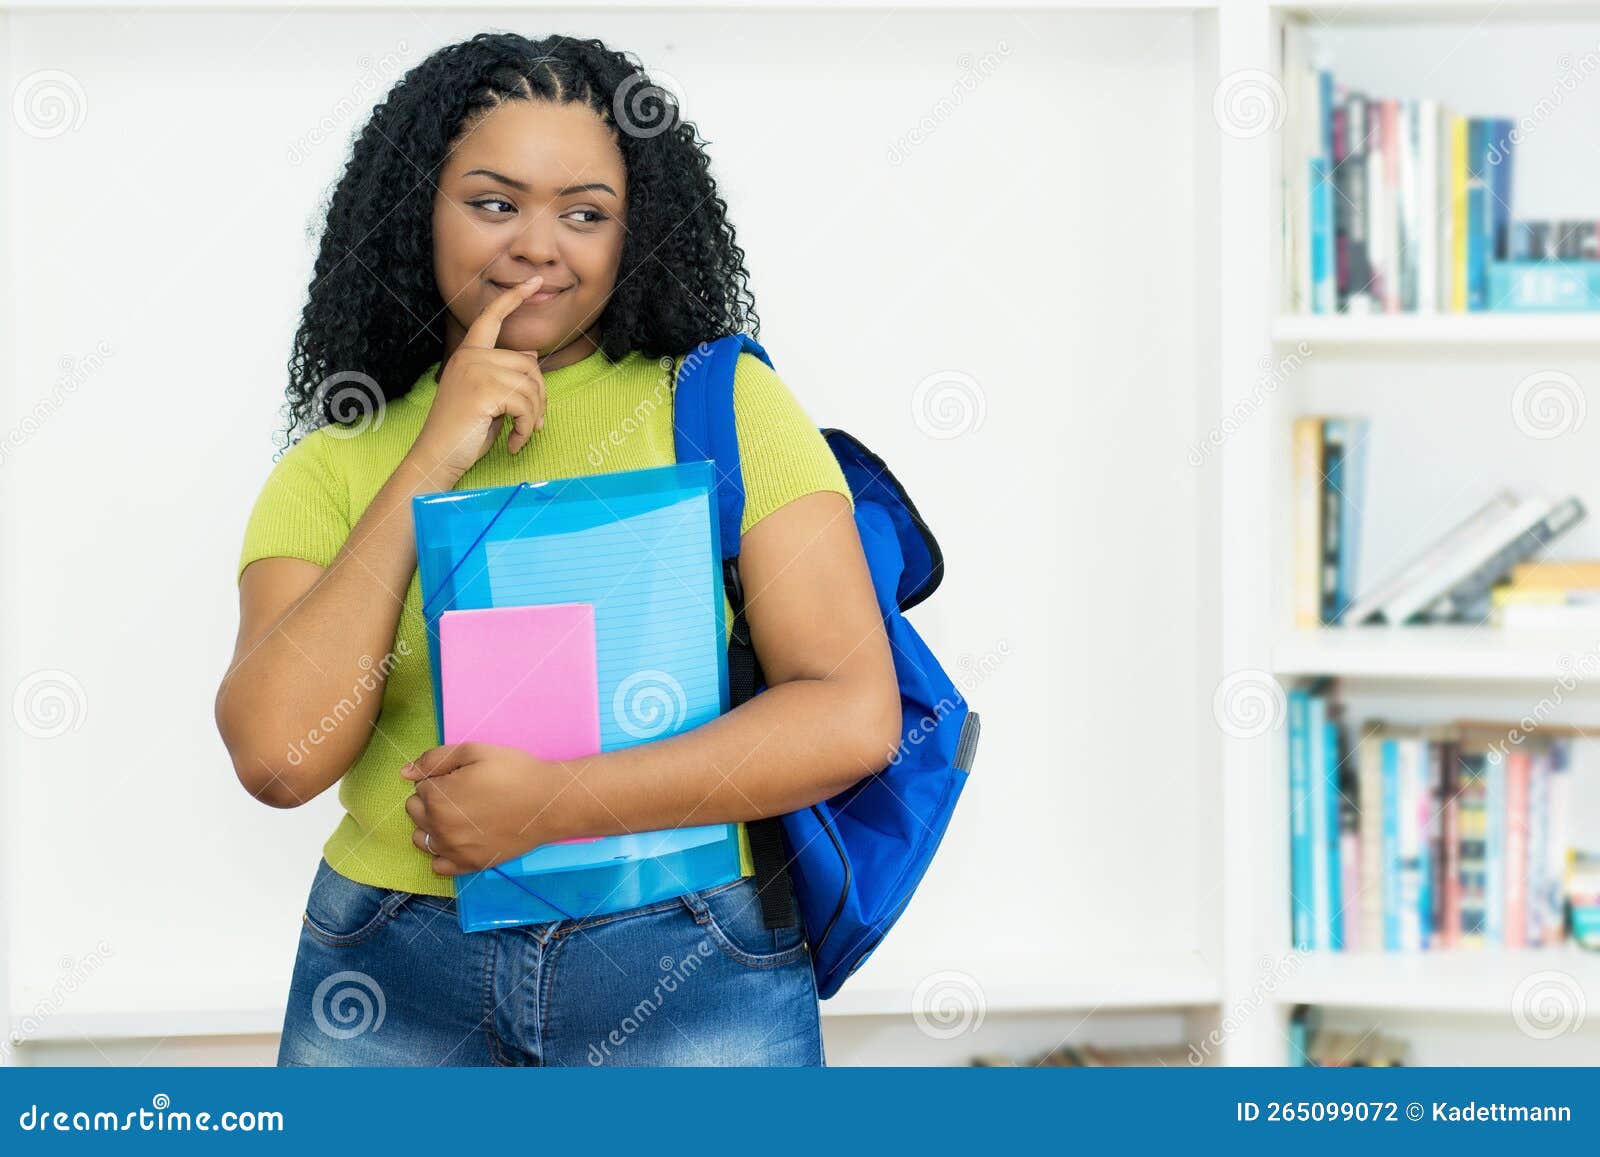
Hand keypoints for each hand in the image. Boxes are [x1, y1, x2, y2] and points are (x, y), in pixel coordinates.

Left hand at [400, 741, 571, 875]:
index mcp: (437, 797)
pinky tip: (461, 839)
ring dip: (433, 826)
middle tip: (462, 793)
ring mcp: (453, 851)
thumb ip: (435, 759)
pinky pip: (438, 866)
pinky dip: (443, 853)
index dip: (440, 778)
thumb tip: (405, 773)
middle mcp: (439, 828)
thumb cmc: (514, 772)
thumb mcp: (475, 751)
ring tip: (461, 816)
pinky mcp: (469, 865)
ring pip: (421, 839)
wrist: (549, 803)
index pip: (419, 786)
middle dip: (432, 800)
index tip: (462, 777)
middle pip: (415, 812)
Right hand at [407, 277, 550, 478]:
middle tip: (533, 424)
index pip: (491, 318)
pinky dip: (527, 429)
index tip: (534, 282)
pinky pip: (525, 406)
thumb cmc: (463, 432)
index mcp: (468, 354)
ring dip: (534, 418)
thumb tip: (529, 351)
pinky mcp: (483, 391)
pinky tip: (514, 444)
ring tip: (521, 435)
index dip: (513, 298)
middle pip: (529, 364)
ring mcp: (476, 371)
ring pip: (531, 386)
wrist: (437, 458)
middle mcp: (470, 357)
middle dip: (539, 398)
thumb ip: (505, 374)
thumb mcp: (488, 398)